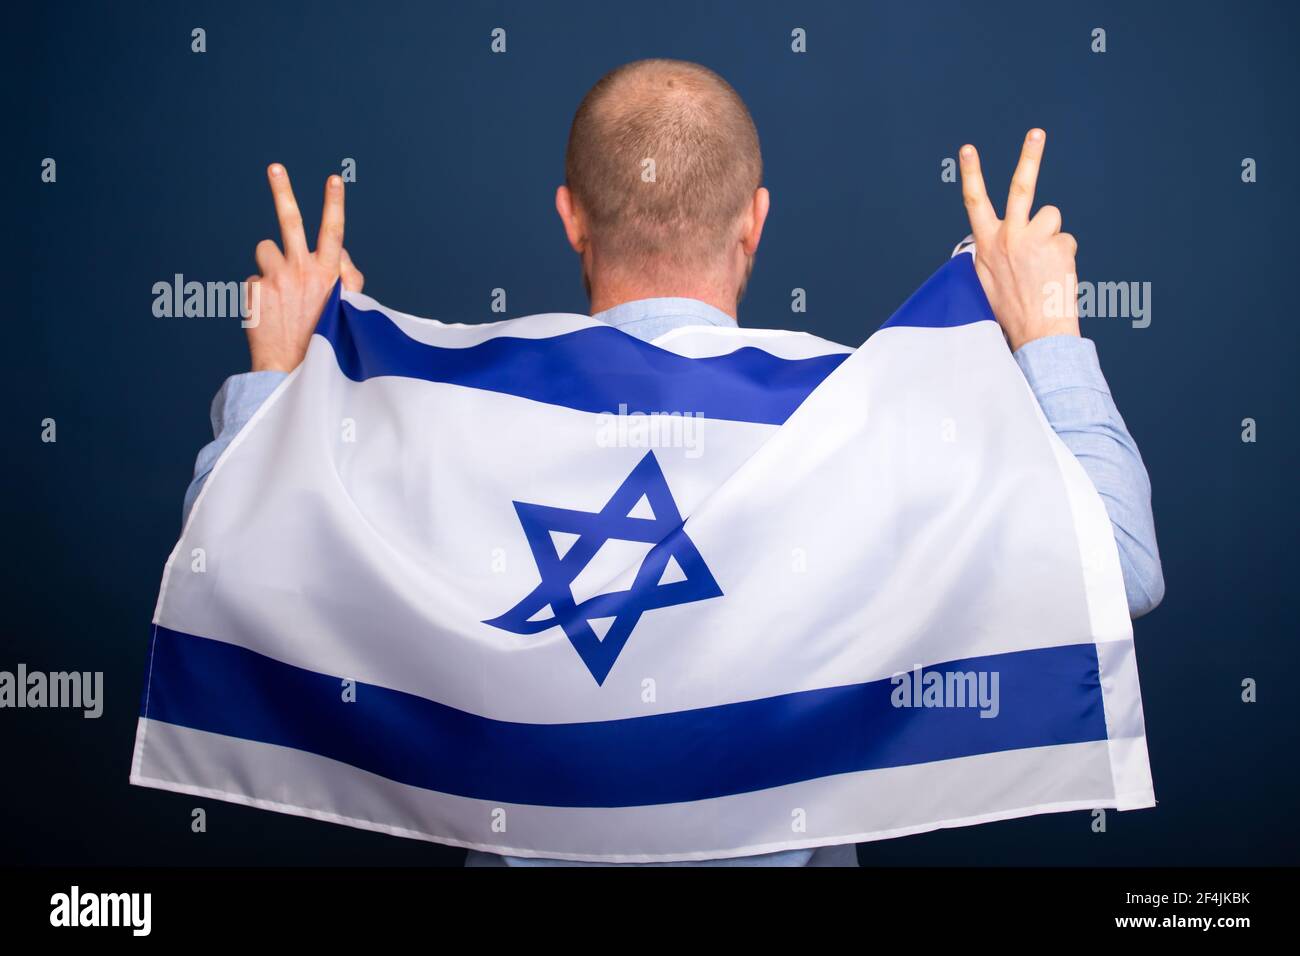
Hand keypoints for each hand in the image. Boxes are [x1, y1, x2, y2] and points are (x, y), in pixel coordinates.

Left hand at [245, 165, 364, 372]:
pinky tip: (270, 314)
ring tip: (279, 292)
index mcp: (327, 274)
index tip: (334, 179)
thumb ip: (347, 275)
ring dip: (270, 264)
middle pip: (290, 221)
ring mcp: (274, 279)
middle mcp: (300, 271)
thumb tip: (339, 250)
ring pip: (265, 250)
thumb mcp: (350, 309)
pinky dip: (260, 293)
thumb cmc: (327, 340)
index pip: (333, 231)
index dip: (334, 203)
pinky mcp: (253, 291)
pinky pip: (255, 280)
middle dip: (283, 190)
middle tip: (275, 168)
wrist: (293, 372)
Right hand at [959, 129, 1078, 350]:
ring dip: (1052, 237)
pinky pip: (1066, 240)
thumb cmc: (1011, 311)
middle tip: (1037, 132)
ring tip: (1045, 265)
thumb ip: (992, 253)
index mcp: (986, 244)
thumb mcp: (987, 280)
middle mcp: (1008, 236)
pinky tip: (1057, 275)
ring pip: (1051, 217)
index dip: (970, 173)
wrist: (1036, 333)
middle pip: (1021, 187)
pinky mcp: (1058, 243)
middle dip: (1029, 156)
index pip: (974, 202)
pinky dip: (1065, 256)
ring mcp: (1034, 238)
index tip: (967, 149)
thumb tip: (1001, 240)